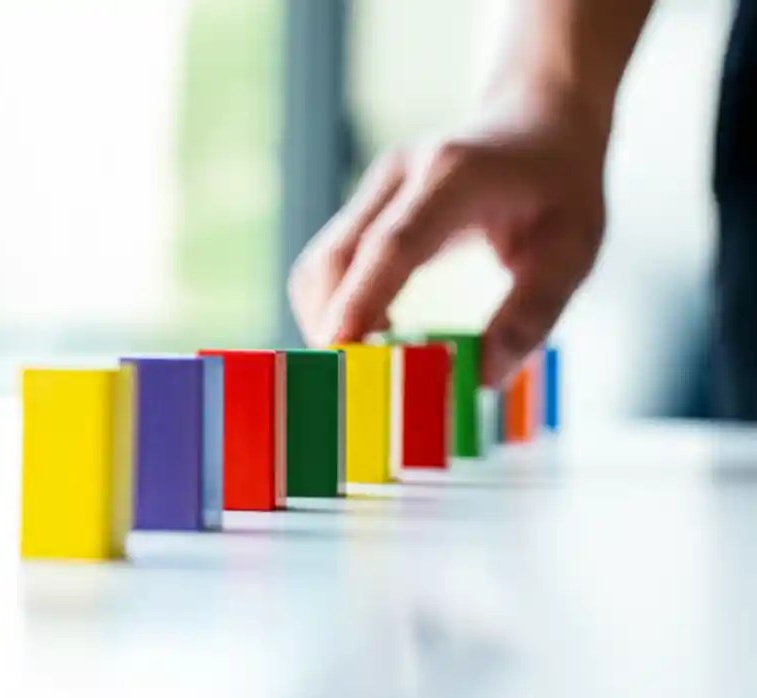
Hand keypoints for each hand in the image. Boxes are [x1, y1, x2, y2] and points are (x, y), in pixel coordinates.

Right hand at [287, 90, 608, 385]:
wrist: (536, 118)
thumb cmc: (560, 187)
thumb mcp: (574, 248)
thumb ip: (532, 311)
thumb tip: (485, 376)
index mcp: (455, 175)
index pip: (394, 243)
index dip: (361, 300)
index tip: (340, 352)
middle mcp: (400, 175)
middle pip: (337, 257)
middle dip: (335, 323)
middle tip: (362, 381)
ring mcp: (374, 189)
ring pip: (321, 264)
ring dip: (330, 319)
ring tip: (372, 361)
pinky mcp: (362, 207)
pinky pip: (328, 265)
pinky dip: (337, 306)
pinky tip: (374, 333)